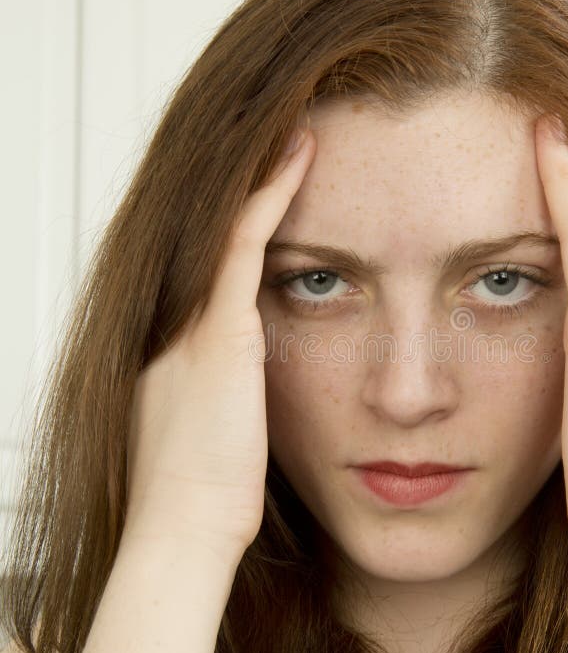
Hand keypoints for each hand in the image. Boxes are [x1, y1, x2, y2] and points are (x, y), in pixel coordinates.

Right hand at [125, 129, 315, 562]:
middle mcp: (180, 318)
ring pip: (226, 219)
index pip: (215, 259)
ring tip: (293, 123)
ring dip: (260, 171)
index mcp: (180, 344)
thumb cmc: (207, 496)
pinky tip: (301, 152)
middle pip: (214, 225)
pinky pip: (246, 240)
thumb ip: (231, 400)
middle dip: (247, 178)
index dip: (241, 212)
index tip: (276, 181)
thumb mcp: (216, 434)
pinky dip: (271, 193)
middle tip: (284, 130)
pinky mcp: (220, 327)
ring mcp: (196, 318)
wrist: (185, 529)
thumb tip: (250, 397)